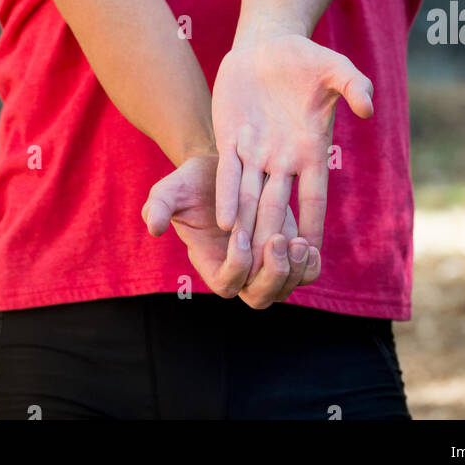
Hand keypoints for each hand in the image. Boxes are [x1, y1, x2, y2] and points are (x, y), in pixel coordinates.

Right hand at [141, 153, 320, 307]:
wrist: (224, 167)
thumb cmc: (194, 181)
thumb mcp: (172, 188)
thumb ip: (159, 205)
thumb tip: (154, 227)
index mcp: (211, 263)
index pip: (227, 284)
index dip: (236, 266)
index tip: (240, 234)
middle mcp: (240, 271)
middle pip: (260, 297)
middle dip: (272, 276)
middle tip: (278, 242)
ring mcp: (265, 264)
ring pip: (284, 289)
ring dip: (294, 271)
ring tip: (299, 242)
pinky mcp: (286, 250)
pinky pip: (304, 274)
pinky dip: (310, 267)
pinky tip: (310, 245)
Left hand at [211, 33, 373, 281]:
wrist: (266, 45)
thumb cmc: (305, 59)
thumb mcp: (334, 67)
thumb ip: (353, 85)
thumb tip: (368, 106)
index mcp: (310, 151)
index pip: (313, 198)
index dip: (313, 226)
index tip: (313, 257)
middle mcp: (282, 160)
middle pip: (279, 207)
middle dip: (276, 237)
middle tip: (273, 270)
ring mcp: (255, 152)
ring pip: (251, 198)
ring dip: (248, 225)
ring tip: (245, 257)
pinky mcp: (231, 140)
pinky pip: (229, 174)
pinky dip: (227, 196)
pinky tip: (224, 221)